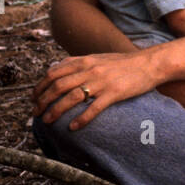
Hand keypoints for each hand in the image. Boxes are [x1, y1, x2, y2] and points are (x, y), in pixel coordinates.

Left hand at [33, 52, 157, 130]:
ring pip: (71, 97)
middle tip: (36, 113)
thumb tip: (58, 70)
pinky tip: (74, 127)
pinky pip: (94, 108)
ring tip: (48, 121)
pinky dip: (81, 118)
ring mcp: (102, 82)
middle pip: (57, 86)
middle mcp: (90, 70)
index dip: (39, 87)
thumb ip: (79, 63)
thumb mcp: (98, 57)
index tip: (34, 98)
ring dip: (56, 110)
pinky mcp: (114, 93)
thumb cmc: (125, 63)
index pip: (53, 73)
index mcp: (84, 61)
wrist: (150, 63)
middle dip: (42, 101)